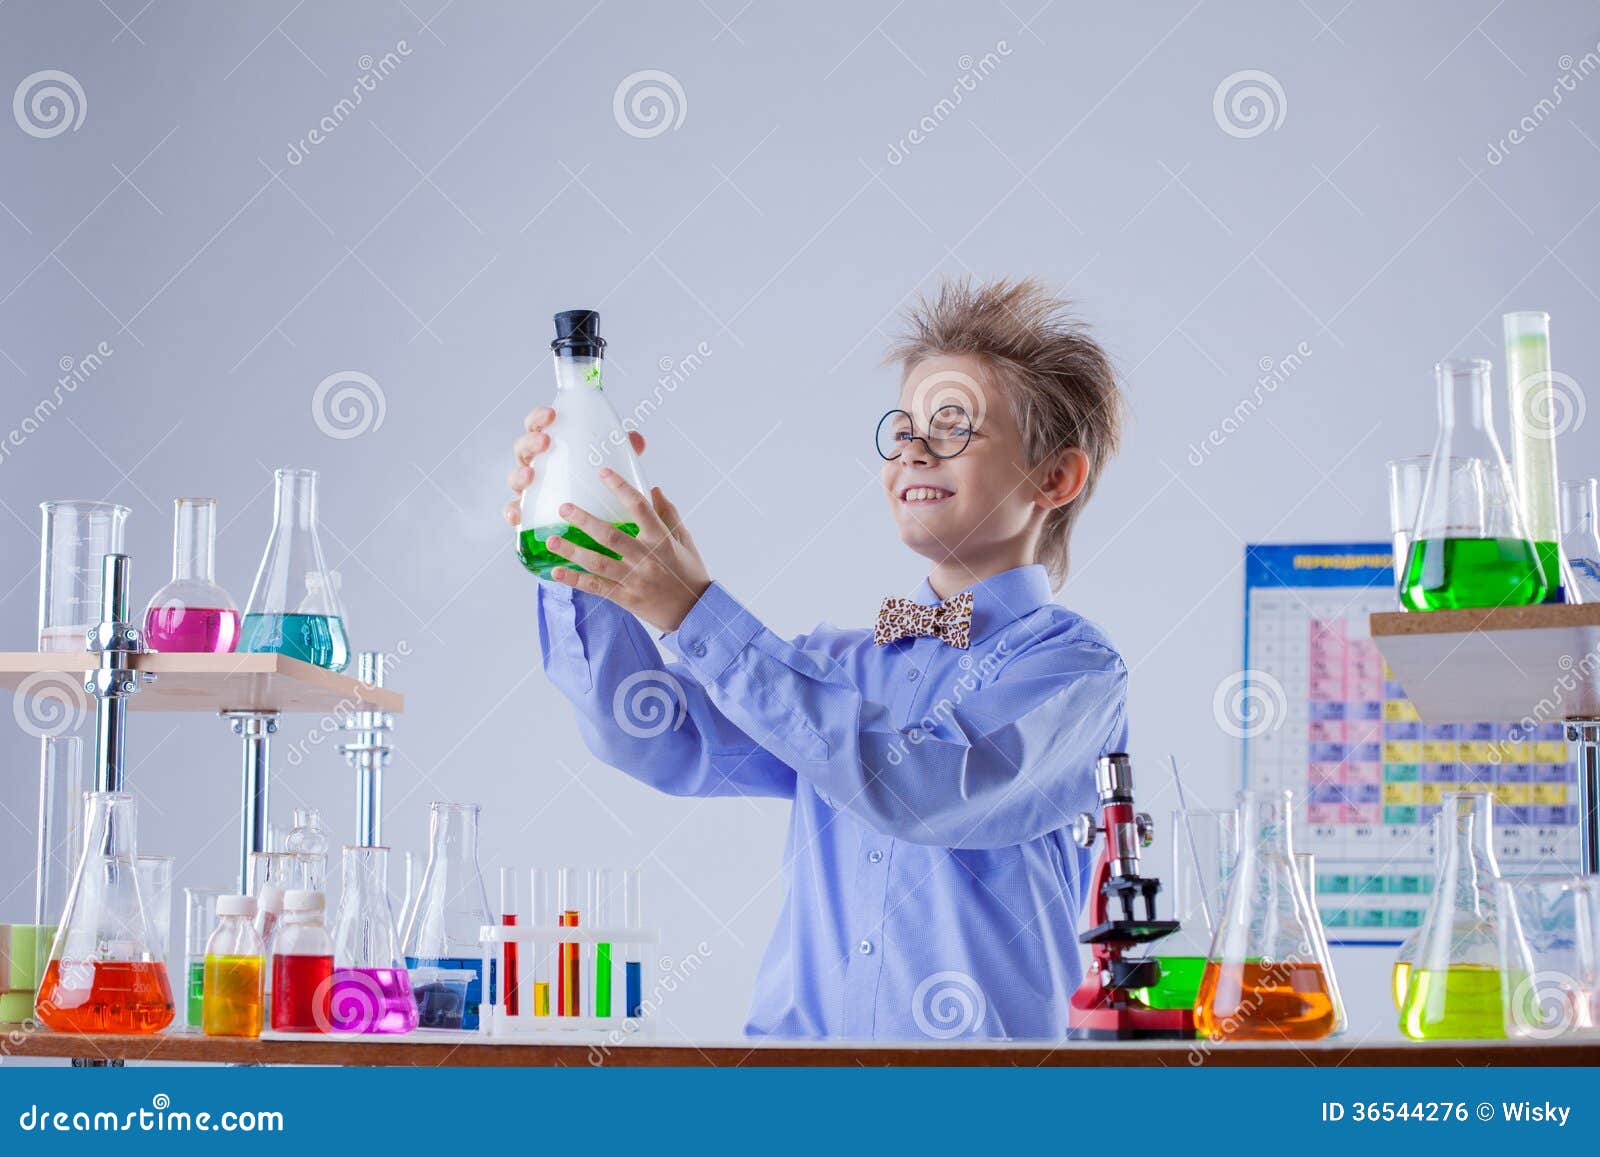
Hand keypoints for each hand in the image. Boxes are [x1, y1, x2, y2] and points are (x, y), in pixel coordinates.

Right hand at [503, 405, 647, 525]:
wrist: (594, 523)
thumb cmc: (597, 483)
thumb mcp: (612, 464)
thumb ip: (622, 451)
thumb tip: (636, 440)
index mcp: (551, 448)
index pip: (539, 426)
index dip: (540, 417)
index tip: (552, 414)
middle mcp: (536, 465)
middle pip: (523, 448)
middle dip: (531, 442)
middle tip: (546, 441)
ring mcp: (530, 489)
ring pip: (516, 478)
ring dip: (519, 474)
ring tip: (531, 474)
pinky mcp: (529, 514)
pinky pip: (515, 512)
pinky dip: (512, 513)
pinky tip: (517, 516)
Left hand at [545, 470, 711, 633]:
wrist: (695, 612)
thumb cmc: (689, 573)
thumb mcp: (685, 541)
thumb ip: (669, 514)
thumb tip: (653, 489)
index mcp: (662, 540)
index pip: (640, 508)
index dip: (621, 488)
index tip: (603, 472)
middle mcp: (646, 559)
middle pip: (611, 537)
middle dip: (585, 521)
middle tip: (564, 508)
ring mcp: (634, 580)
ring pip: (599, 563)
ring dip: (573, 551)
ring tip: (551, 540)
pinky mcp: (625, 598)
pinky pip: (597, 588)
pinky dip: (576, 580)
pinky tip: (556, 573)